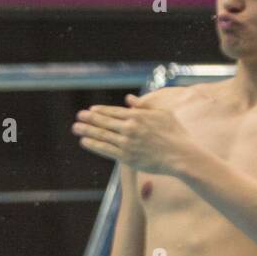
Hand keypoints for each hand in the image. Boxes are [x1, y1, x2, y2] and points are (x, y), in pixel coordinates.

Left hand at [72, 93, 190, 174]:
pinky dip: (94, 145)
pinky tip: (84, 142)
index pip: (114, 112)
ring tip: (76, 128)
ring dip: (87, 131)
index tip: (90, 110)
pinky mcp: (127, 157)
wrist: (180, 155)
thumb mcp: (162, 114)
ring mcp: (127, 143)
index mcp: (138, 116)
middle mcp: (130, 127)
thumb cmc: (175, 134)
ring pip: (102, 135)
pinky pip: (106, 150)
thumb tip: (129, 99)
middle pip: (104, 122)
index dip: (100, 111)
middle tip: (78, 116)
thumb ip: (144, 106)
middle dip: (89, 119)